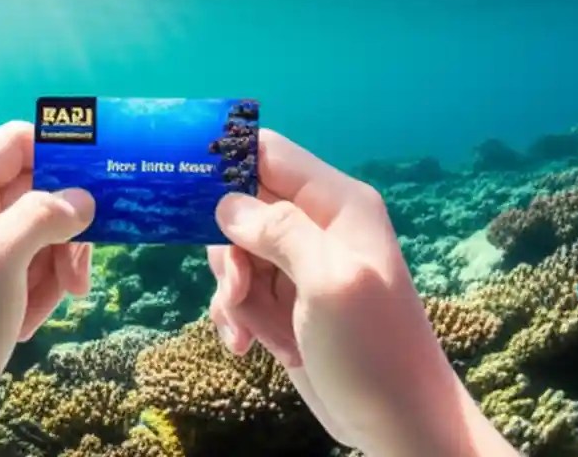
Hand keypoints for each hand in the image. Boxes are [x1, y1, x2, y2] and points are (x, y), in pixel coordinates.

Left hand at [0, 121, 94, 456]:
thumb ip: (42, 215)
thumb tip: (83, 198)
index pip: (16, 144)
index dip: (61, 155)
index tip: (103, 184)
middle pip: (36, 192)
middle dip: (65, 229)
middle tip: (80, 270)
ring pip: (39, 235)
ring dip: (56, 267)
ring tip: (53, 304)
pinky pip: (28, 271)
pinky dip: (39, 292)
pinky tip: (26, 324)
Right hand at [207, 130, 514, 455]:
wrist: (397, 424)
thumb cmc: (374, 349)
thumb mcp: (329, 281)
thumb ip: (280, 230)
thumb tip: (227, 203)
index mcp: (336, 203)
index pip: (268, 153)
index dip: (224, 162)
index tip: (179, 185)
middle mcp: (318, 225)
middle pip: (241, 206)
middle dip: (227, 250)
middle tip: (238, 288)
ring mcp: (301, 265)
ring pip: (235, 253)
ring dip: (232, 293)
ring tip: (254, 329)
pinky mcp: (287, 302)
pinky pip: (241, 292)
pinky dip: (235, 316)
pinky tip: (247, 346)